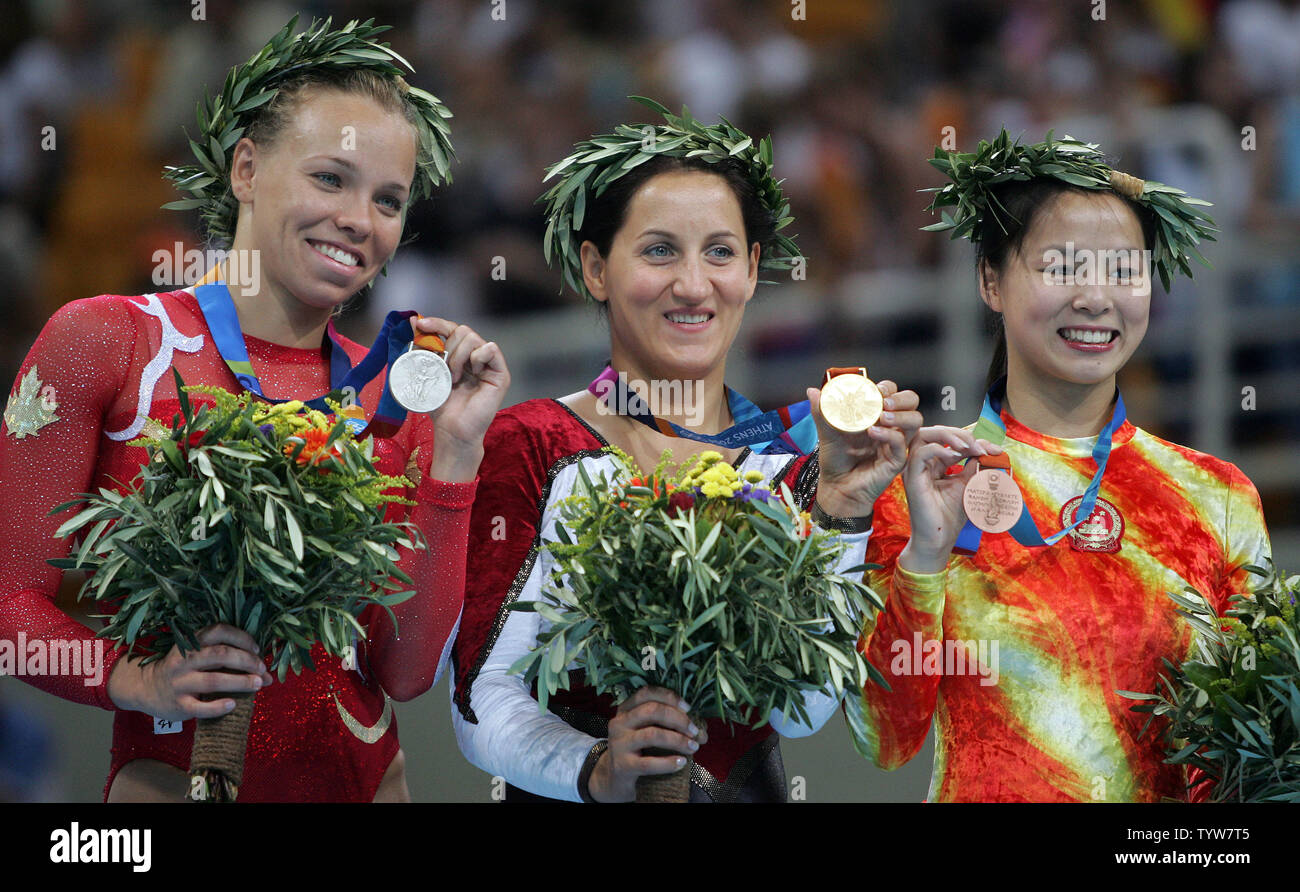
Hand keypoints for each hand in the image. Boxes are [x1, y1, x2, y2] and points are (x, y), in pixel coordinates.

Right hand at [106, 624, 272, 720]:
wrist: (146, 690)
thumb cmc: (182, 670)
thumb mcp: (195, 654)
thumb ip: (223, 655)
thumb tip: (263, 666)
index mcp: (190, 643)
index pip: (218, 631)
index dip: (241, 637)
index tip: (256, 649)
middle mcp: (183, 661)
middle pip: (220, 655)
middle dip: (246, 661)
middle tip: (263, 669)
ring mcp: (180, 683)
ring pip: (214, 680)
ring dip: (240, 682)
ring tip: (258, 684)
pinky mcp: (179, 705)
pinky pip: (201, 707)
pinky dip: (218, 706)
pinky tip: (233, 704)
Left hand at [410, 316, 509, 481]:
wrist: (452, 430)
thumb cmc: (441, 406)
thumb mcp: (427, 372)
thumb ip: (422, 348)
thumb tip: (412, 319)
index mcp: (460, 354)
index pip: (451, 328)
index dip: (437, 323)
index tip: (420, 325)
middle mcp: (476, 356)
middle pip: (463, 330)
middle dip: (448, 346)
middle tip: (442, 369)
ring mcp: (489, 364)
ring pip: (473, 337)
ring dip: (458, 356)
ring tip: (454, 377)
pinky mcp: (500, 374)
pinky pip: (491, 349)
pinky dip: (477, 357)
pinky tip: (472, 372)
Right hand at [587, 686, 706, 802]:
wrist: (616, 778)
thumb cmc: (639, 750)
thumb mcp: (647, 731)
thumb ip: (668, 725)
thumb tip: (701, 731)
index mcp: (626, 709)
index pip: (647, 693)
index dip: (669, 697)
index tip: (688, 707)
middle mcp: (619, 723)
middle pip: (652, 711)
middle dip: (678, 719)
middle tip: (694, 731)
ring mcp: (619, 744)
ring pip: (652, 735)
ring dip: (678, 740)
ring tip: (693, 747)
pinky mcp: (622, 765)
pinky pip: (649, 763)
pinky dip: (668, 763)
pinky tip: (681, 763)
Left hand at [810, 379, 922, 517]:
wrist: (836, 487)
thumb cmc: (835, 460)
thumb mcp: (826, 432)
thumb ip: (822, 411)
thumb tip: (812, 391)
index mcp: (876, 415)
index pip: (893, 393)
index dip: (888, 388)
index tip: (875, 389)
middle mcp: (890, 426)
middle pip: (911, 402)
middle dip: (901, 398)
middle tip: (884, 402)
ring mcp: (895, 443)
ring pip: (915, 420)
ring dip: (900, 414)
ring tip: (881, 417)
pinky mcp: (896, 460)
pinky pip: (902, 443)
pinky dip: (889, 435)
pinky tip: (873, 433)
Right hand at [898, 426, 1000, 572]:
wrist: (940, 539)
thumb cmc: (951, 516)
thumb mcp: (969, 484)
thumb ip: (975, 465)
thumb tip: (987, 448)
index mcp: (934, 464)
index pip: (947, 439)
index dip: (970, 438)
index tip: (994, 450)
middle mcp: (922, 464)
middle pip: (932, 432)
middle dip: (957, 433)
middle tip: (978, 446)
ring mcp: (914, 469)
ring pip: (922, 436)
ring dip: (948, 436)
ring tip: (967, 447)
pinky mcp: (912, 478)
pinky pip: (920, 454)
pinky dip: (940, 449)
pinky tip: (957, 455)